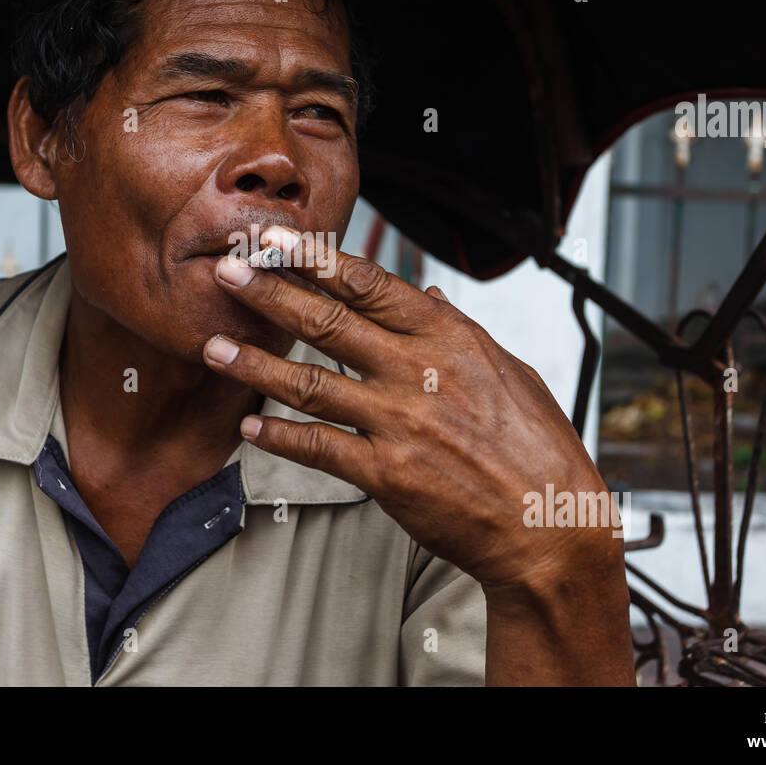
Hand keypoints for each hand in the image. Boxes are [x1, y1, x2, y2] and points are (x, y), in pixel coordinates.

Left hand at [201, 225, 623, 595]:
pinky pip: (317, 447)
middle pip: (327, 322)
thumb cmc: (539, 449)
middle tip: (225, 273)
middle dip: (269, 293)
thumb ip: (460, 330)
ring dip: (255, 363)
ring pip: (310, 382)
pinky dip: (278, 436)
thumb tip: (426, 295)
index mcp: (450, 338)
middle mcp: (417, 373)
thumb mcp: (511, 371)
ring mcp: (398, 423)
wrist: (551, 525)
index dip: (314, 257)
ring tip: (215, 347)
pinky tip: (249, 425)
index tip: (276, 239)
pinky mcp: (385, 474)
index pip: (369, 283)